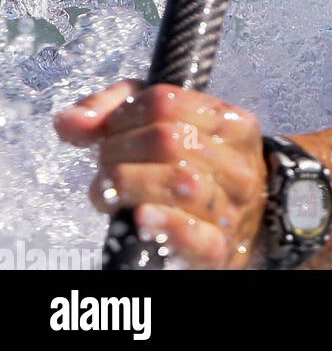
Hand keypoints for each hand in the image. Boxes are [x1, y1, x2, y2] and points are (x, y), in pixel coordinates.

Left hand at [54, 80, 267, 269]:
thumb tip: (68, 122)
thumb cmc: (194, 165)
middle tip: (104, 167)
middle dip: (118, 153)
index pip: (165, 101)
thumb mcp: (167, 124)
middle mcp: (237, 160)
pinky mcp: (220, 249)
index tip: (108, 133)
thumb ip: (114, 110)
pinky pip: (196, 235)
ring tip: (108, 193)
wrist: (243, 223)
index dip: (122, 116)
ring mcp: (232, 205)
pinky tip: (140, 217)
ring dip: (129, 185)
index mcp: (230, 121)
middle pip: (167, 140)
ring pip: (179, 184)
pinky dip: (165, 223)